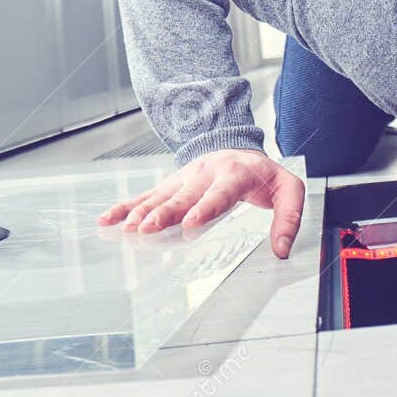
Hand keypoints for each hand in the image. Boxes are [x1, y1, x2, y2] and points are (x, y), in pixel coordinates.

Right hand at [96, 149, 304, 258]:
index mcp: (235, 174)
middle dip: (165, 213)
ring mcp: (184, 178)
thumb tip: (282, 251)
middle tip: (149, 228)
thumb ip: (289, 218)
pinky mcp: (171, 184)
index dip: (205, 208)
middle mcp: (205, 174)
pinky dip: (125, 207)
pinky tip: (107, 220)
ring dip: (142, 212)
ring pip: (161, 196)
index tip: (190, 224)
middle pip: (183, 196)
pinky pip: (145, 196)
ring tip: (126, 229)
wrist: (237, 145)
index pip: (219, 193)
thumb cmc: (263, 174)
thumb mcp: (288, 190)